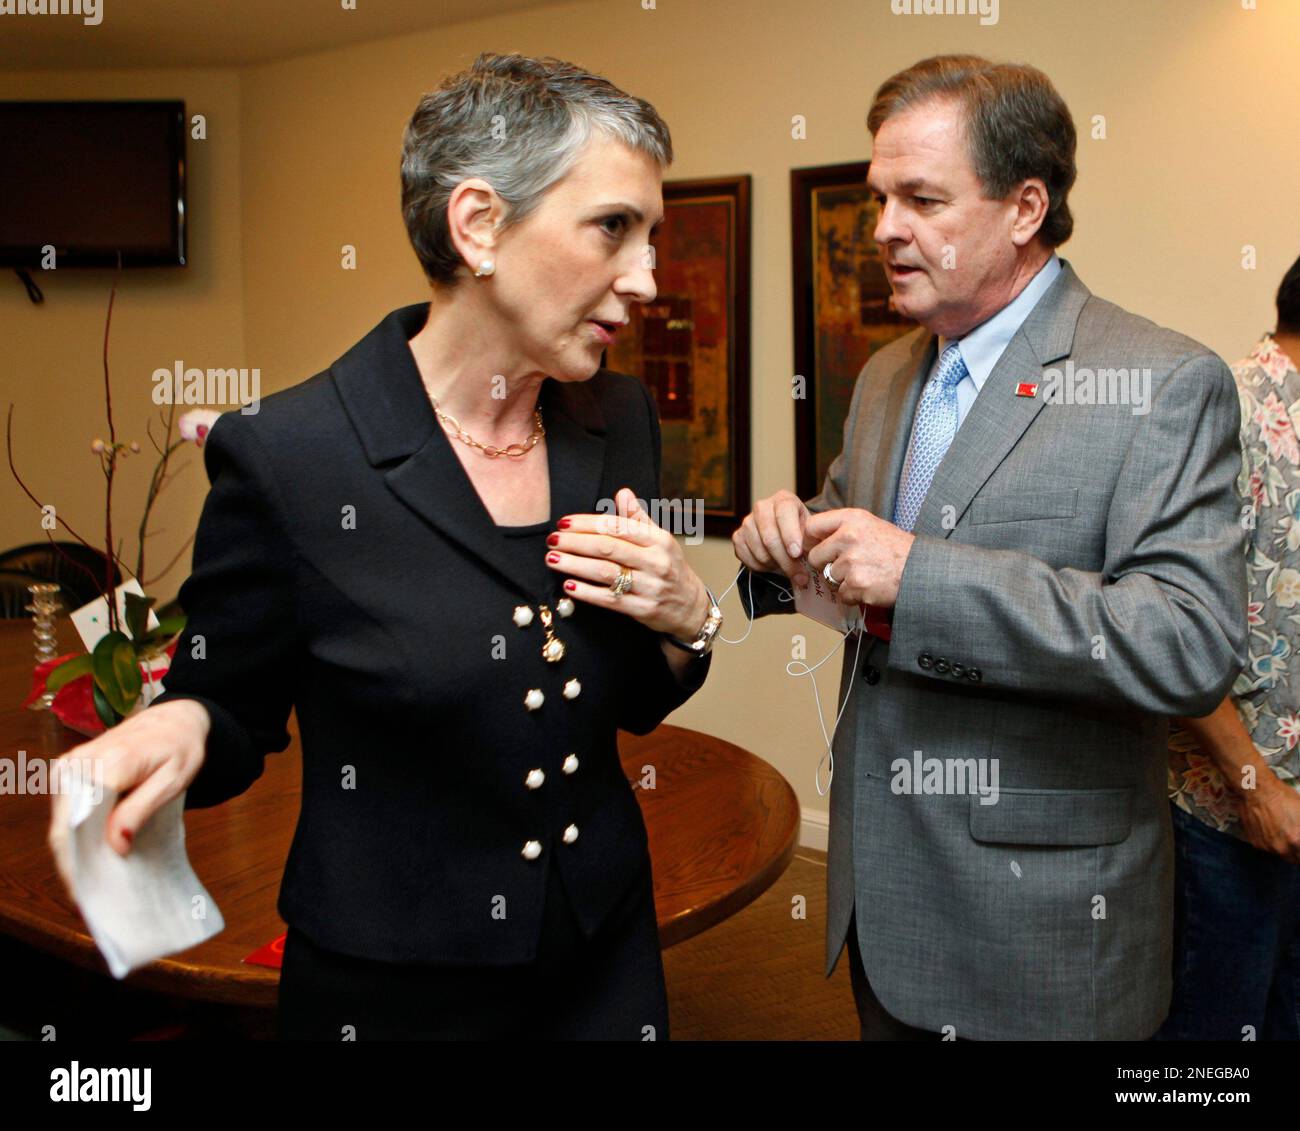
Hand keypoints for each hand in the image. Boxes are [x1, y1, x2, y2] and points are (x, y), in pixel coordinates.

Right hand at [47, 698, 210, 900]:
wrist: (175, 719)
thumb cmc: (179, 748)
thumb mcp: (173, 780)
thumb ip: (141, 809)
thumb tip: (115, 845)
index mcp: (111, 763)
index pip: (81, 819)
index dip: (80, 858)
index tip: (88, 889)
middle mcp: (81, 762)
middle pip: (65, 824)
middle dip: (74, 862)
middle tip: (91, 896)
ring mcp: (71, 764)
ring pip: (63, 818)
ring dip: (74, 850)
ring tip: (92, 883)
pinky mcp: (69, 769)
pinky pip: (68, 808)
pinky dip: (76, 833)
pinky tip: (91, 855)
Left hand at [545, 487, 709, 638]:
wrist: (690, 607)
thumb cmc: (668, 568)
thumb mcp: (660, 540)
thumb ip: (638, 518)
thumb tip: (622, 492)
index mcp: (658, 540)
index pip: (617, 527)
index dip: (587, 524)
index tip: (564, 523)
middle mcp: (656, 562)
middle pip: (608, 548)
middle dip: (576, 543)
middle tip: (552, 540)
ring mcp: (650, 587)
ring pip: (606, 573)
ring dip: (575, 565)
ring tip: (553, 559)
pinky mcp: (643, 609)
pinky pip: (609, 600)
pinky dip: (586, 592)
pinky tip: (568, 585)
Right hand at [732, 489, 812, 588]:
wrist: (785, 534)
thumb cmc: (801, 532)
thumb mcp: (811, 531)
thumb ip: (811, 542)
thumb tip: (813, 561)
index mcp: (783, 499)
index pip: (784, 513)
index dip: (790, 535)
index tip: (797, 553)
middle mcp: (762, 507)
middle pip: (770, 538)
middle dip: (786, 561)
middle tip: (800, 576)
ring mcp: (747, 521)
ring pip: (760, 551)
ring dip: (775, 565)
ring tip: (786, 565)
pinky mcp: (737, 536)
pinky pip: (747, 558)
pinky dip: (762, 567)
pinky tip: (772, 564)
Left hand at [802, 507, 915, 608]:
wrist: (921, 570)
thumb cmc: (895, 549)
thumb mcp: (870, 525)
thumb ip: (842, 528)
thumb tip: (811, 539)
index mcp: (851, 519)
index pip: (812, 527)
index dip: (811, 541)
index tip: (817, 548)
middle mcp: (849, 537)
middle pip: (815, 557)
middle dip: (826, 565)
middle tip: (848, 566)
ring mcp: (852, 562)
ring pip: (829, 578)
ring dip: (842, 582)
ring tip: (865, 574)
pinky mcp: (857, 584)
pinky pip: (842, 594)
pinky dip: (853, 595)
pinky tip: (869, 586)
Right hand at [1234, 776, 1299, 863]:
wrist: (1257, 790)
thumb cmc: (1283, 798)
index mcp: (1297, 841)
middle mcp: (1281, 848)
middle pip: (1295, 859)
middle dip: (1298, 851)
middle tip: (1297, 838)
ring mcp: (1267, 847)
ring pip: (1281, 854)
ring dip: (1284, 847)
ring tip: (1283, 831)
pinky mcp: (1255, 843)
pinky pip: (1267, 847)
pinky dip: (1271, 842)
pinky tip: (1271, 829)